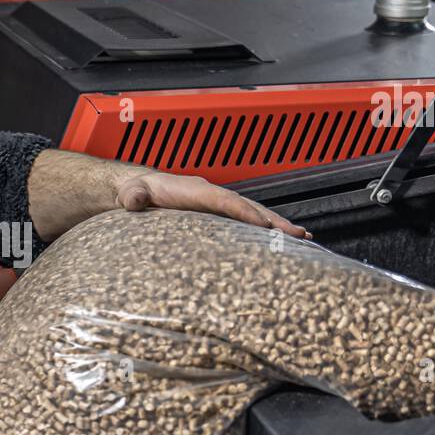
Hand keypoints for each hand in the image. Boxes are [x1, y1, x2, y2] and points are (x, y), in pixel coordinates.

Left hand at [117, 170, 311, 239]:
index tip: (264, 226)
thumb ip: (133, 196)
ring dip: (278, 227)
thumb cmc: (136, 193)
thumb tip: (134, 200)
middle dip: (274, 221)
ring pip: (254, 216)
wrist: (138, 190)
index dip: (245, 213)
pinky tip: (282, 244)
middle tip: (299, 235)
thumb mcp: (131, 194)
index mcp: (196, 191)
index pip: (225, 201)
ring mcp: (218, 208)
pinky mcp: (218, 219)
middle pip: (249, 208)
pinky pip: (246, 225)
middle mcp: (213, 197)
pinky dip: (266, 233)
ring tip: (303, 239)